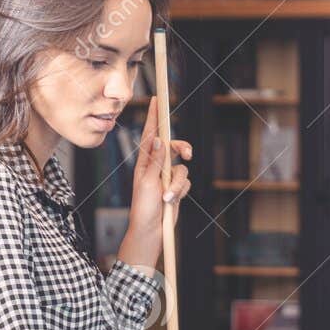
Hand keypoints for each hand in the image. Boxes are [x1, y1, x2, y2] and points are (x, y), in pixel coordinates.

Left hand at [117, 95, 192, 270]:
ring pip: (182, 169)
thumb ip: (155, 161)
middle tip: (187, 154)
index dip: (153, 116)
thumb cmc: (143, 207)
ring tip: (167, 197)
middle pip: (173, 147)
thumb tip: (159, 139)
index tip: (156, 99)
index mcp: (144, 161)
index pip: (150, 133)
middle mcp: (156, 165)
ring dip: (177, 185)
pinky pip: (186, 183)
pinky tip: (171, 201)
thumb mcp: (147, 182)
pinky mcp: (176, 188)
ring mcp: (166, 177)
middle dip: (181, 150)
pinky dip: (180, 192)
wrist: (150, 230)